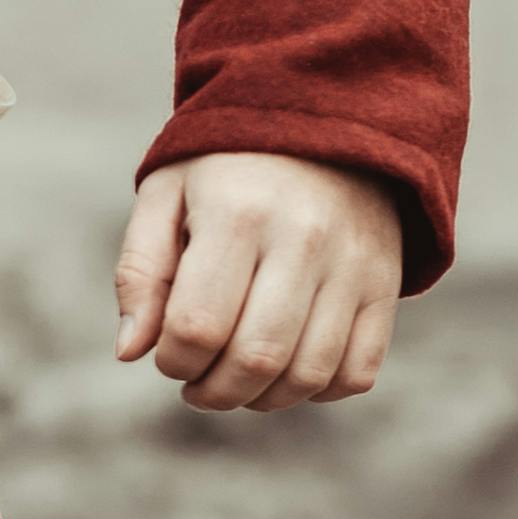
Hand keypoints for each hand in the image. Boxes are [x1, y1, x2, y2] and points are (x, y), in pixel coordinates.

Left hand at [115, 153, 403, 415]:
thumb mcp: (166, 196)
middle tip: (198, 382)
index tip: (168, 352)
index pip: (197, 326)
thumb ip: (140, 273)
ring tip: (239, 380)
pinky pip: (358, 371)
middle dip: (214, 392)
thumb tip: (131, 353)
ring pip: (309, 375)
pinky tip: (288, 371)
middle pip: (256, 359)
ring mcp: (353, 263)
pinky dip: (319, 391)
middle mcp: (304, 238)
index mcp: (237, 213)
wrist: (325, 119)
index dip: (173, 361)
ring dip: (263, 399)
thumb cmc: (226, 168)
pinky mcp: (386, 283)